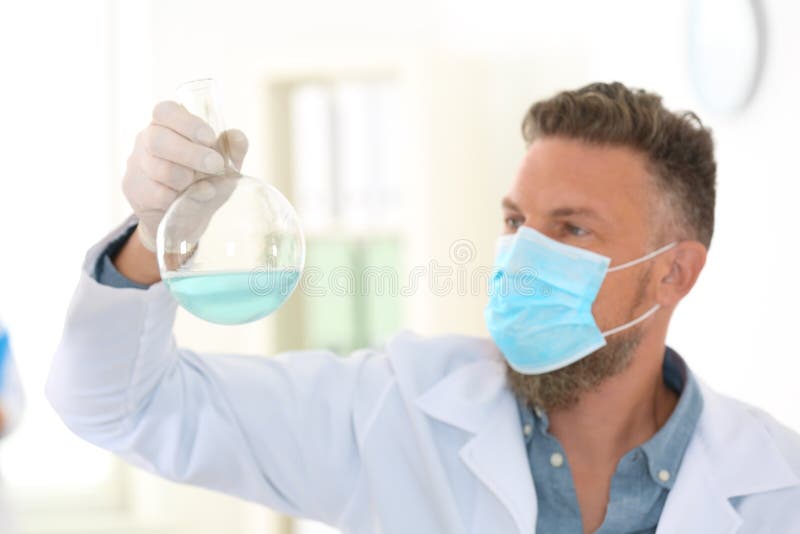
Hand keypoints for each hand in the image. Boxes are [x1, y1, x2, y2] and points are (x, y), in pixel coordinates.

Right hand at [122, 100, 248, 250]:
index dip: (188, 122)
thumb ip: (232, 150)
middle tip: (215, 165)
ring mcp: (138, 165)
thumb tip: (236, 137)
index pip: (166, 111)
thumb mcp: (222, 166)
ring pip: (160, 169)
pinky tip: (186, 198)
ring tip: (199, 185)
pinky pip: (159, 194)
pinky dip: (179, 198)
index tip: (210, 138)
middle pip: (158, 138)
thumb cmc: (203, 182)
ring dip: (187, 179)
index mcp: (166, 125)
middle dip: (191, 153)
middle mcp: (147, 140)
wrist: (182, 218)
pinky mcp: (136, 190)